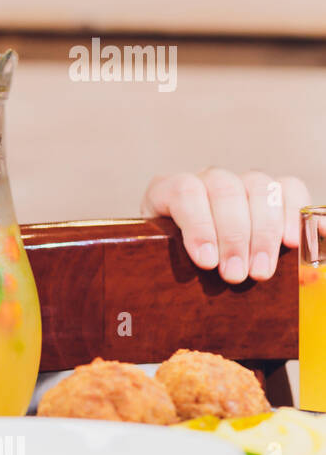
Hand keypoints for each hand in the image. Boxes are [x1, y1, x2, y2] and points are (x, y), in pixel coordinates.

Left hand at [141, 169, 308, 282]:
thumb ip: (163, 258)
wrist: (179, 254)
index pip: (184, 192)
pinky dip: (298, 215)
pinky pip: (291, 189)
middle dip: (233, 237)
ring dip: (264, 233)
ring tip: (261, 270)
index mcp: (168, 190)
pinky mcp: (271, 191)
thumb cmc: (168, 258)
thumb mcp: (156, 256)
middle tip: (236, 274)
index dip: (198, 226)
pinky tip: (297, 243)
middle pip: (226, 191)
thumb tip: (190, 272)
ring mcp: (240, 182)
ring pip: (260, 188)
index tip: (207, 262)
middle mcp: (206, 179)